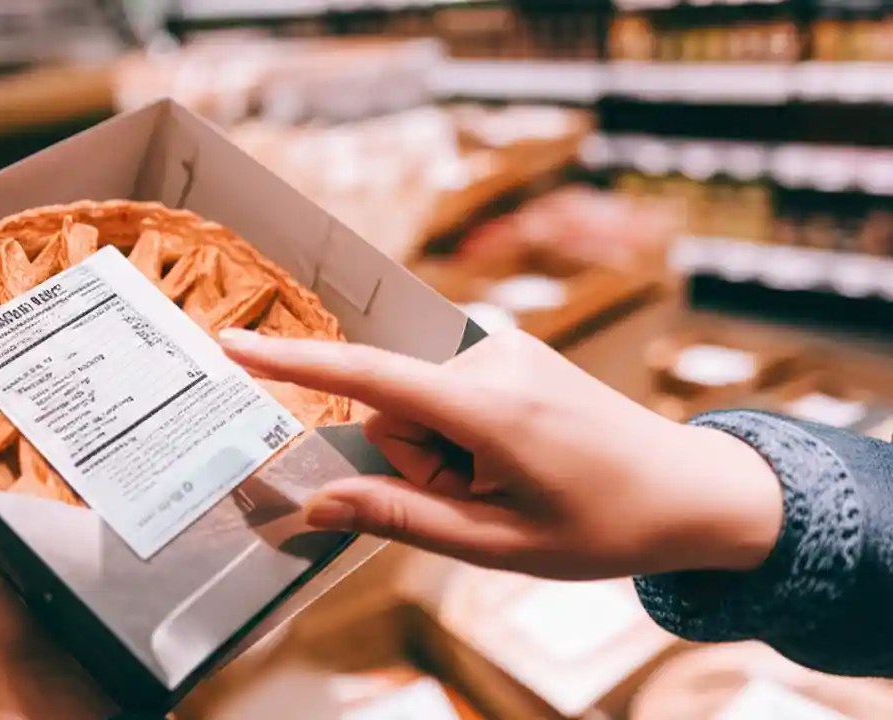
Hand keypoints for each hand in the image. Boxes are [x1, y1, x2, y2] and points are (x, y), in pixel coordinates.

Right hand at [220, 328, 783, 579]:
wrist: (688, 489)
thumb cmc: (599, 524)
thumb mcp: (493, 543)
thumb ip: (397, 517)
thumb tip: (315, 504)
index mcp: (489, 408)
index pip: (369, 378)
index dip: (294, 364)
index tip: (233, 344)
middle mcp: (493, 358)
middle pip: (393, 411)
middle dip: (417, 462)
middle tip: (483, 498)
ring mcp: (505, 348)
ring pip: (419, 405)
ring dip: (443, 451)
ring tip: (508, 478)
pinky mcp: (512, 350)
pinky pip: (448, 391)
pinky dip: (461, 430)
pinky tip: (516, 455)